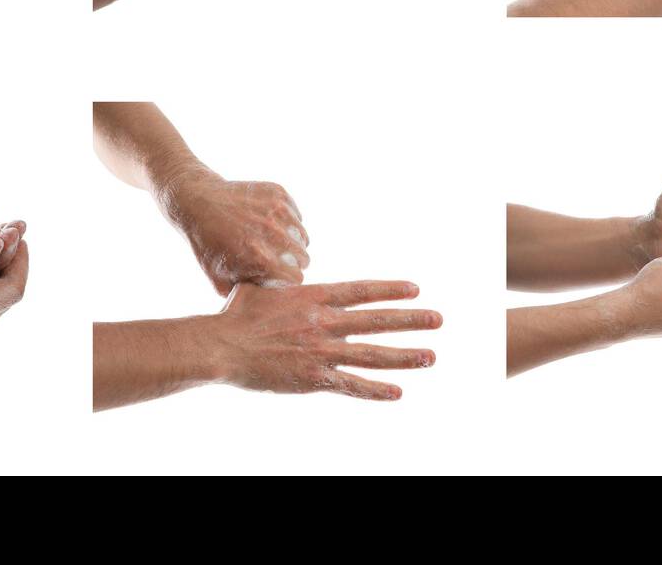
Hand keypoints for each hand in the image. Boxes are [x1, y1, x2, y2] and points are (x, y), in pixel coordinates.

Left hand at [161, 169, 309, 294]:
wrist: (197, 201)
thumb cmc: (208, 244)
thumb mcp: (220, 280)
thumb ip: (246, 296)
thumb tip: (269, 306)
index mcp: (260, 258)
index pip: (296, 278)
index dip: (288, 281)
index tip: (280, 279)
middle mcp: (272, 232)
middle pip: (304, 257)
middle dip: (294, 263)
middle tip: (279, 262)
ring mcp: (276, 210)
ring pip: (303, 236)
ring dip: (294, 243)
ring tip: (277, 245)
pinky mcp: (277, 192)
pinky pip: (296, 215)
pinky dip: (290, 222)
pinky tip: (273, 226)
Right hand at [212, 280, 440, 400]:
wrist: (222, 344)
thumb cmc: (237, 314)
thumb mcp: (262, 284)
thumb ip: (281, 278)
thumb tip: (285, 268)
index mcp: (314, 297)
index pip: (362, 291)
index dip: (390, 290)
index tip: (415, 289)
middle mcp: (324, 322)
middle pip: (376, 320)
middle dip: (411, 320)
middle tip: (438, 319)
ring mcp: (321, 351)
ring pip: (373, 353)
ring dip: (405, 355)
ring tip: (431, 356)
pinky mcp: (314, 378)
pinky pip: (352, 385)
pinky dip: (376, 389)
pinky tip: (398, 392)